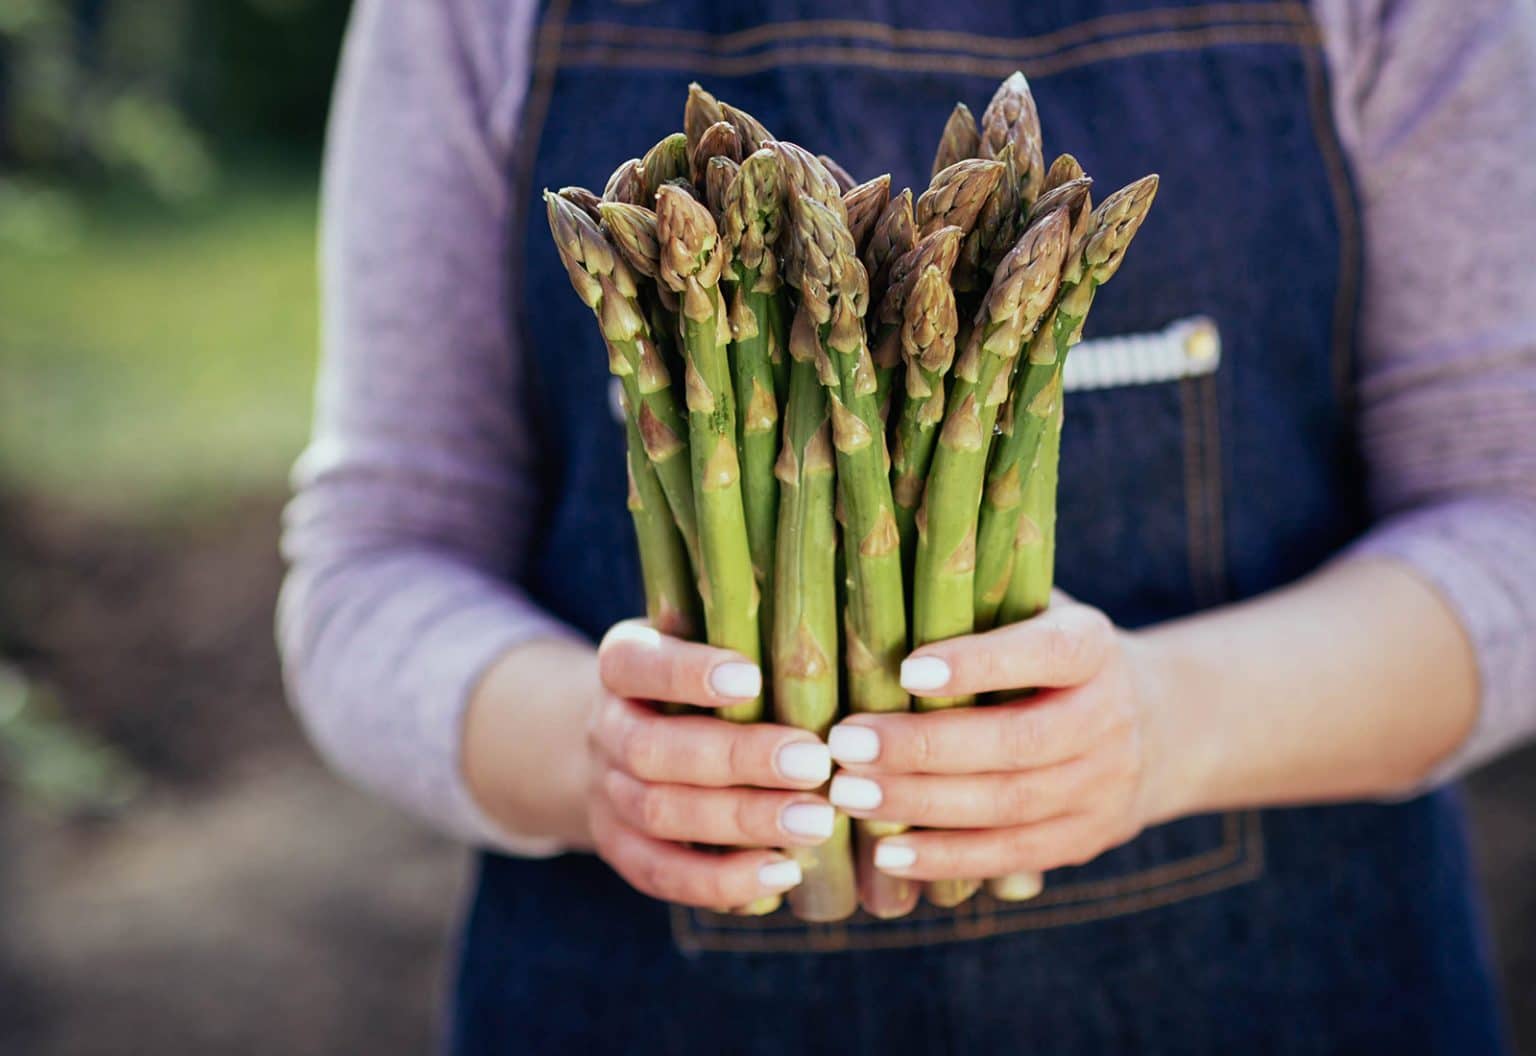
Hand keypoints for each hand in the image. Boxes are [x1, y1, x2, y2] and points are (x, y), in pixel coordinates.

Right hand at [585, 620, 838, 908]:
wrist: (628, 741)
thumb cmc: (699, 679)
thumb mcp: (706, 641)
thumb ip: (745, 636)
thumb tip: (818, 642)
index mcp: (623, 664)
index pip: (635, 664)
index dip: (685, 673)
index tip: (752, 678)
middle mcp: (606, 727)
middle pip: (653, 749)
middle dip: (737, 758)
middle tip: (815, 763)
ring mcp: (606, 792)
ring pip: (659, 813)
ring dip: (742, 822)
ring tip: (816, 822)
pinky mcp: (619, 848)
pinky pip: (660, 873)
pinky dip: (720, 881)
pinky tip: (783, 874)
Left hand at [825, 597, 1177, 883]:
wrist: (1158, 727)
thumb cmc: (1052, 657)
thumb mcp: (1036, 613)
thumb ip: (978, 607)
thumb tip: (874, 596)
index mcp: (1093, 647)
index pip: (1045, 653)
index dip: (979, 664)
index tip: (906, 669)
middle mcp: (1108, 717)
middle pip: (1017, 741)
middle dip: (924, 747)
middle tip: (846, 744)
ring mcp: (1102, 785)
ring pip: (1009, 805)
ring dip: (921, 805)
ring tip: (849, 795)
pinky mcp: (1086, 838)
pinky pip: (1013, 854)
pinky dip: (947, 859)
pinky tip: (888, 853)